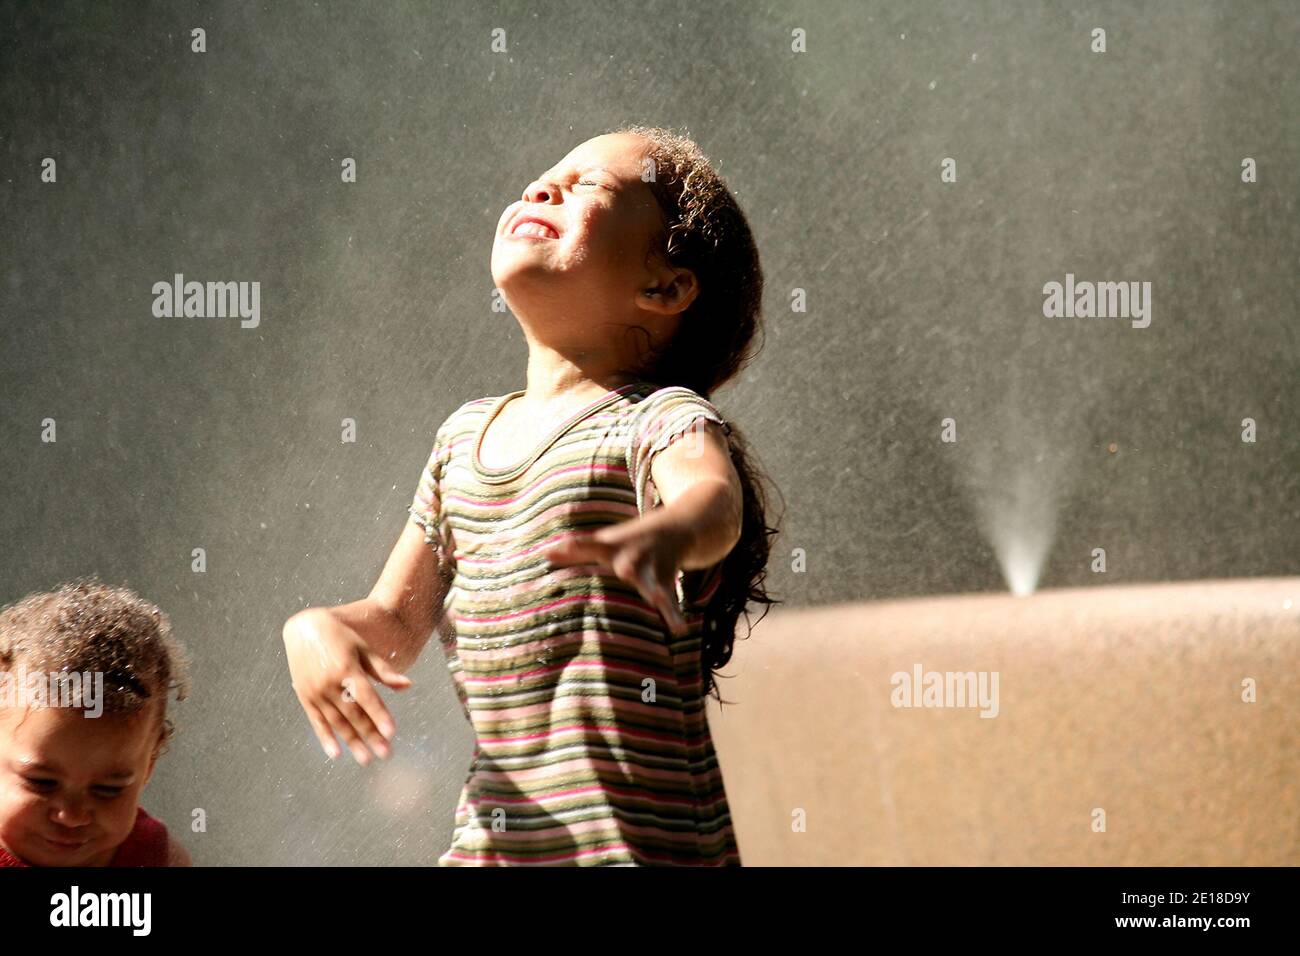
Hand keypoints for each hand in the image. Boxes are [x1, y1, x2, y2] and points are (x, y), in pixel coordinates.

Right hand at [282, 609, 412, 764]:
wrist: (303, 628)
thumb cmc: (341, 637)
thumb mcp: (363, 649)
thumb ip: (383, 670)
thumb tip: (408, 685)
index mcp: (347, 668)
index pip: (367, 697)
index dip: (380, 715)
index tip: (392, 732)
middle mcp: (330, 682)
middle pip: (354, 714)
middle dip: (370, 735)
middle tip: (386, 753)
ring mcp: (315, 691)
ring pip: (337, 722)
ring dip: (352, 742)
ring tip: (366, 759)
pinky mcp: (305, 697)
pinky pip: (317, 721)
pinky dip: (325, 738)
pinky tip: (336, 754)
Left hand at [541, 519, 691, 636]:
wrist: (676, 529)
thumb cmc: (629, 541)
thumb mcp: (603, 542)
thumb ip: (576, 552)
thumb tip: (545, 554)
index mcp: (611, 548)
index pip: (589, 546)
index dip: (574, 547)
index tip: (560, 548)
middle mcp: (633, 557)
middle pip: (628, 564)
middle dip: (627, 568)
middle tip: (625, 571)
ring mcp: (652, 569)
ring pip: (653, 582)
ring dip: (654, 591)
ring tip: (657, 598)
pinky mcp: (667, 582)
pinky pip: (670, 600)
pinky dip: (674, 614)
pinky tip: (678, 629)